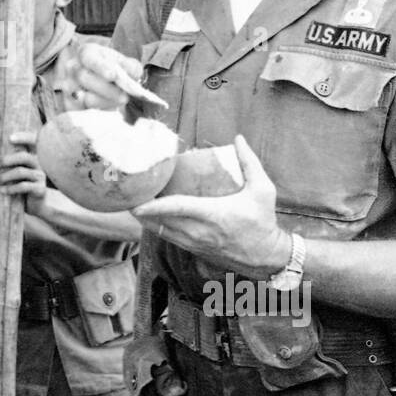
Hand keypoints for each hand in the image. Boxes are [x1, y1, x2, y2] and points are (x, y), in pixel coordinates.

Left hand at [0, 131, 46, 205]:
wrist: (36, 204)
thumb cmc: (23, 186)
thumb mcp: (18, 172)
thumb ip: (11, 164)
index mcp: (34, 157)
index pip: (33, 143)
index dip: (24, 137)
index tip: (10, 138)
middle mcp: (39, 164)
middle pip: (25, 157)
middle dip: (8, 159)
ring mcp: (40, 177)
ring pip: (21, 172)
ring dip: (5, 176)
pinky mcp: (40, 189)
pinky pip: (23, 186)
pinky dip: (11, 188)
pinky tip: (2, 190)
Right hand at [51, 41, 144, 111]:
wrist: (94, 78)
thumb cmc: (109, 68)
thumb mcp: (121, 62)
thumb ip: (129, 66)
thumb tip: (132, 73)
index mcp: (85, 53)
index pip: (90, 59)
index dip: (101, 67)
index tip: (112, 75)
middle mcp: (72, 68)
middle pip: (85, 79)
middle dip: (107, 90)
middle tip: (124, 97)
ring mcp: (67, 86)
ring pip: (85, 98)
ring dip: (105, 102)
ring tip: (118, 101)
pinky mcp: (68, 104)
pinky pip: (83, 112)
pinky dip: (99, 111)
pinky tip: (108, 107)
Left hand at [131, 136, 289, 278]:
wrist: (267, 256)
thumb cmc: (263, 221)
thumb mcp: (263, 189)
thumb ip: (250, 162)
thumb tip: (238, 138)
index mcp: (213, 215)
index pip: (176, 208)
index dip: (153, 205)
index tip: (136, 201)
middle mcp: (199, 232)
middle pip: (161, 221)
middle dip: (141, 210)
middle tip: (128, 194)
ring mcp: (195, 244)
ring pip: (162, 232)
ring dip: (146, 219)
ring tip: (133, 203)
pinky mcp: (194, 250)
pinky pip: (169, 238)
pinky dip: (157, 227)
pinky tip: (150, 217)